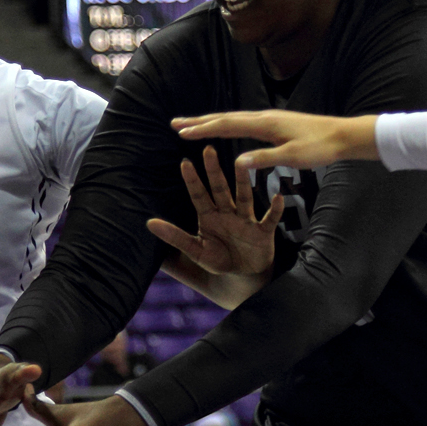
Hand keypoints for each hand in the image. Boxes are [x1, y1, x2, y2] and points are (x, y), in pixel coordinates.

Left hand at [146, 147, 282, 293]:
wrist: (244, 277)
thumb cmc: (219, 261)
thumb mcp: (195, 251)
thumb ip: (174, 237)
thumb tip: (148, 223)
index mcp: (209, 218)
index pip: (199, 196)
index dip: (192, 180)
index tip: (184, 162)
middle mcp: (228, 214)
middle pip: (220, 189)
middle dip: (214, 170)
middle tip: (209, 149)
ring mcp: (246, 221)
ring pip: (244, 197)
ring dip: (243, 181)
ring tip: (243, 163)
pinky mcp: (263, 232)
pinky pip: (270, 219)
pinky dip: (275, 209)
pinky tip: (278, 197)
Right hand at [171, 111, 378, 172]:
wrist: (343, 136)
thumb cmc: (320, 147)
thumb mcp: (293, 157)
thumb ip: (265, 159)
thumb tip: (237, 162)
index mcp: (265, 124)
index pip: (227, 126)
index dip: (203, 129)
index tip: (181, 132)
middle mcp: (264, 117)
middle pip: (225, 118)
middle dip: (200, 121)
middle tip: (175, 123)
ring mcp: (270, 119)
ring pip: (234, 118)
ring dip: (212, 121)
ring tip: (194, 124)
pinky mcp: (277, 123)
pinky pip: (245, 122)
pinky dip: (228, 124)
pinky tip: (227, 129)